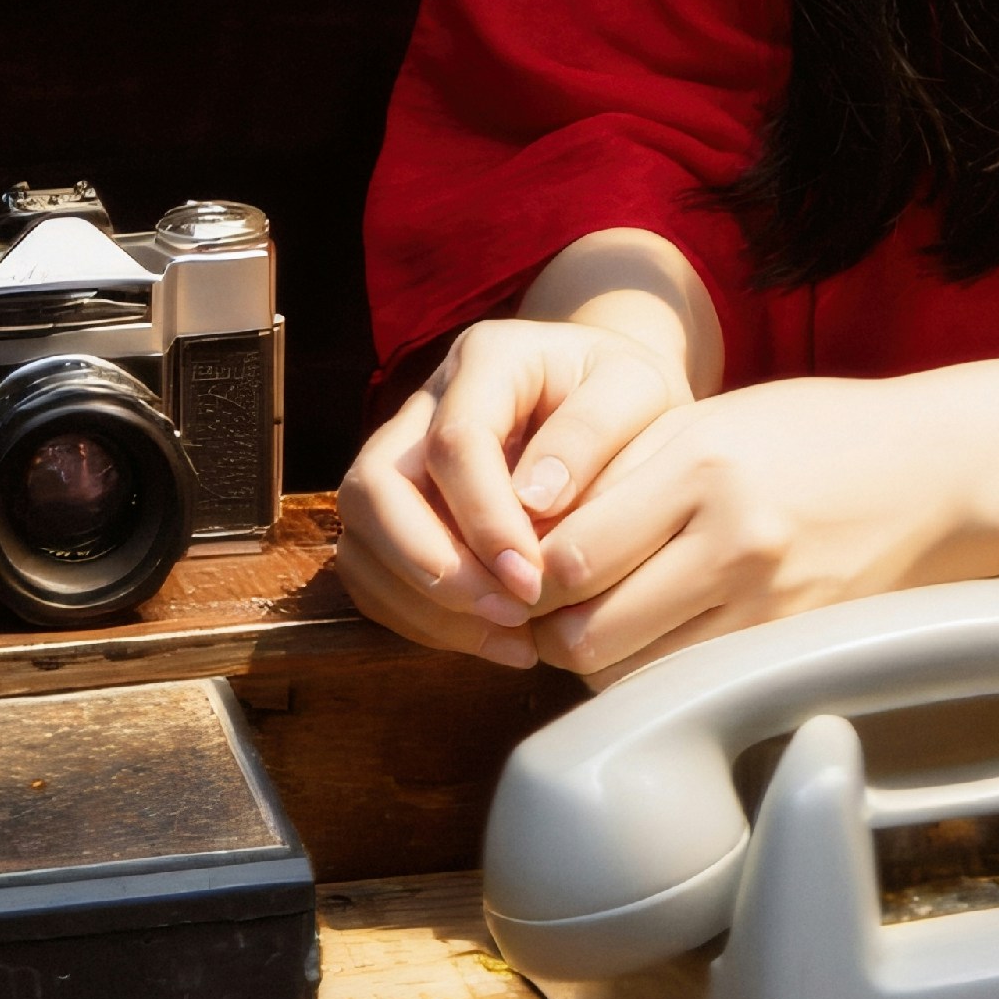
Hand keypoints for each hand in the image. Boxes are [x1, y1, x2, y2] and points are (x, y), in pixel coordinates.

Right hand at [334, 310, 695, 659]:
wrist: (616, 407)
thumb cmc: (630, 399)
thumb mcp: (637, 391)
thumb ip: (592, 431)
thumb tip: (535, 499)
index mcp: (487, 358)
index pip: (454, 442)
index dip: (484, 520)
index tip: (533, 579)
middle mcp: (427, 401)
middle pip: (376, 485)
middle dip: (431, 566)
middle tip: (508, 614)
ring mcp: (401, 454)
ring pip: (361, 534)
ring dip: (422, 602)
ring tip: (509, 638)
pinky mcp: (396, 510)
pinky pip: (371, 571)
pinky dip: (420, 618)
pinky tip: (491, 639)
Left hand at [521, 375, 975, 682]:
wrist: (927, 474)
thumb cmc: (808, 433)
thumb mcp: (709, 420)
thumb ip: (621, 471)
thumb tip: (531, 534)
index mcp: (705, 464)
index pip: (573, 552)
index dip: (528, 572)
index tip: (521, 565)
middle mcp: (734, 540)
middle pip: (591, 632)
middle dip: (552, 628)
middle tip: (547, 607)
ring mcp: (766, 606)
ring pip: (631, 675)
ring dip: (598, 659)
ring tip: (599, 619)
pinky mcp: (786, 651)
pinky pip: (685, 686)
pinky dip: (652, 673)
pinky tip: (655, 637)